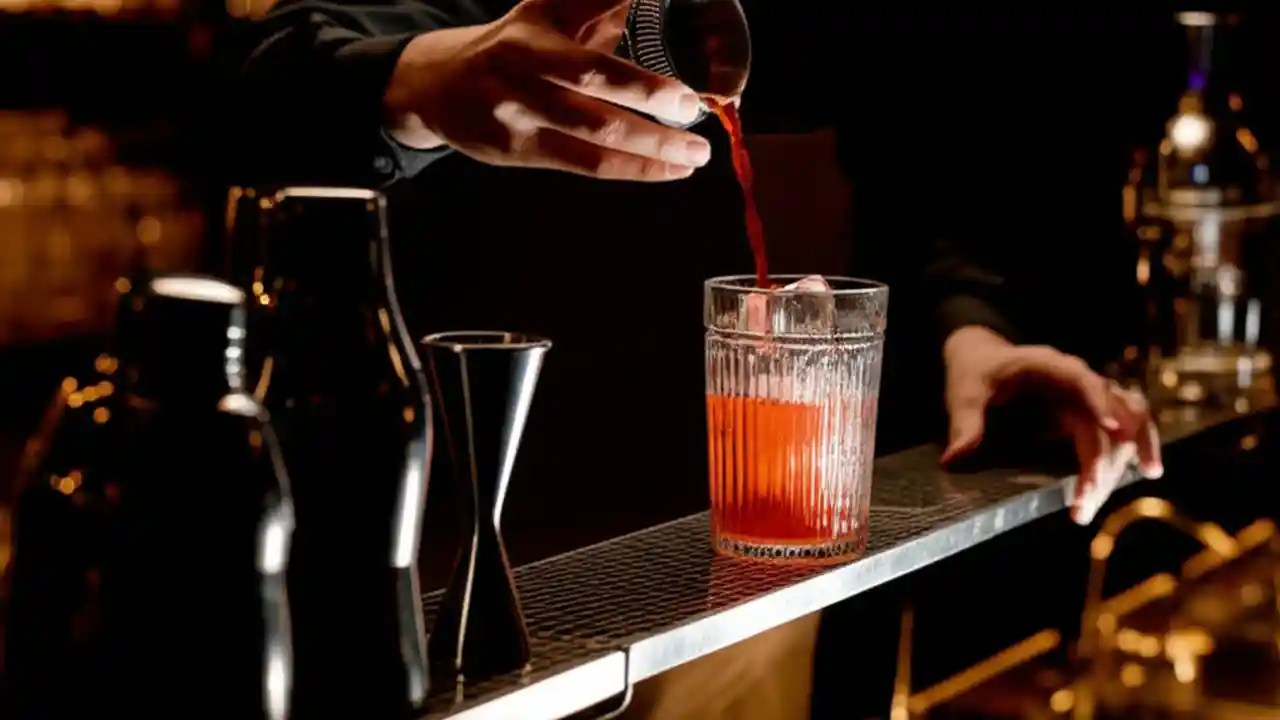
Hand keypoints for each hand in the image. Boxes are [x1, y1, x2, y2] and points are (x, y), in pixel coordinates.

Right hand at [384, 0, 712, 180]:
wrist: (437, 87)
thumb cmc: (510, 44)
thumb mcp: (545, 11)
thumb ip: (596, 5)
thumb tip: (653, 4)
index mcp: (536, 38)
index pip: (594, 51)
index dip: (639, 72)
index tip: (685, 86)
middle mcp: (527, 77)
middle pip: (596, 95)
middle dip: (652, 106)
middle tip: (697, 116)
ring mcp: (522, 119)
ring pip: (596, 138)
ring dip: (653, 150)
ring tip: (696, 154)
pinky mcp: (522, 154)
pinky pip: (586, 165)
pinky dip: (634, 169)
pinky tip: (670, 169)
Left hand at [941, 326, 1163, 524]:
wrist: (982, 357)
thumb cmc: (976, 371)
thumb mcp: (966, 391)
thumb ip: (965, 422)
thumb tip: (954, 458)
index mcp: (1048, 365)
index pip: (1082, 380)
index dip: (1100, 402)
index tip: (1112, 429)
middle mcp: (1076, 379)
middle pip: (1107, 414)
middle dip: (1102, 459)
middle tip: (1085, 501)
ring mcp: (1087, 395)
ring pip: (1127, 418)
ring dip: (1132, 450)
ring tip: (1127, 487)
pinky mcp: (1089, 411)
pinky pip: (1122, 426)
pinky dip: (1136, 445)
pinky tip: (1145, 469)